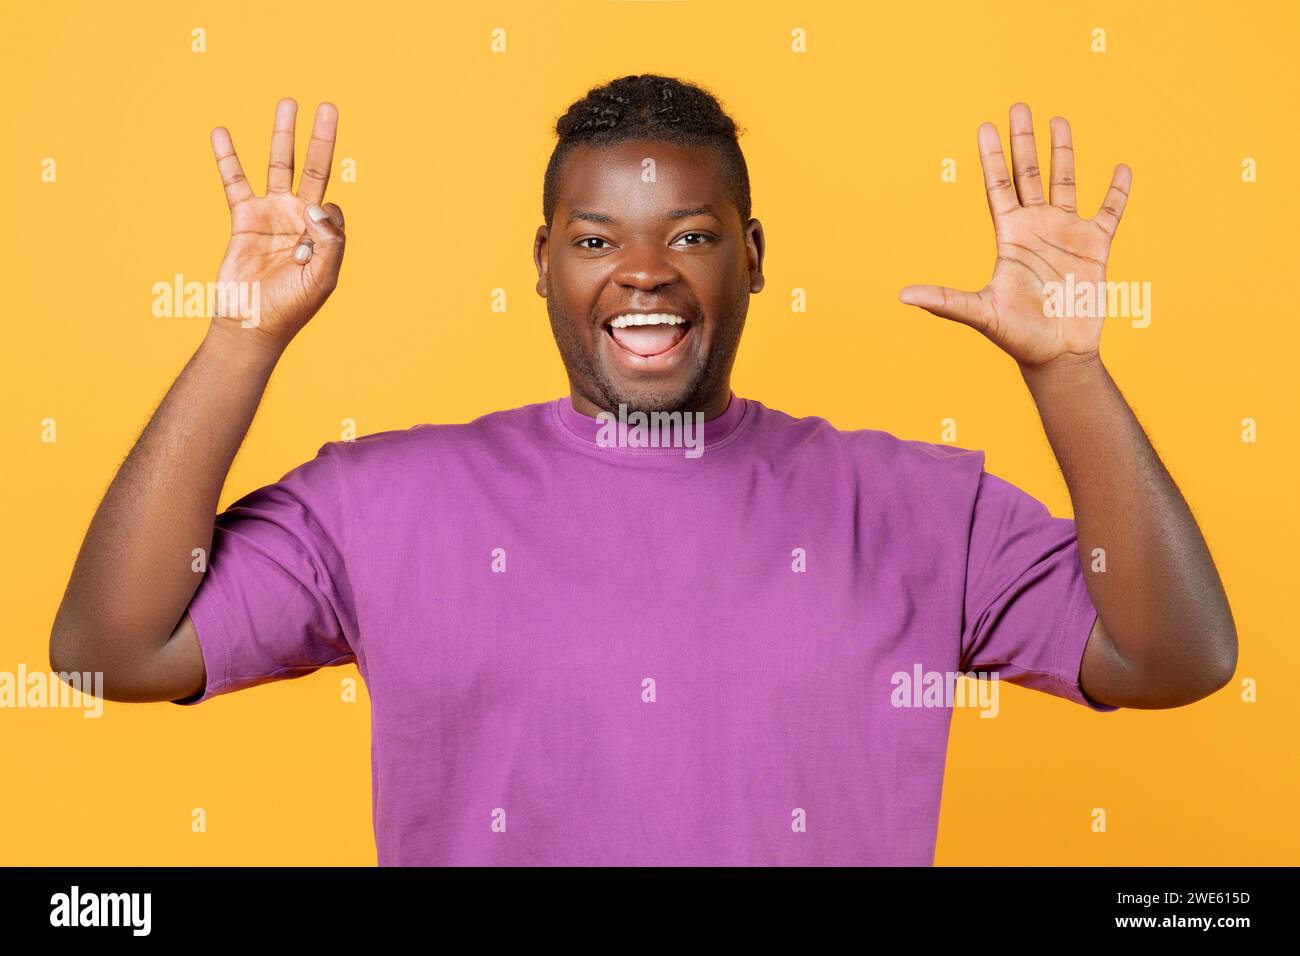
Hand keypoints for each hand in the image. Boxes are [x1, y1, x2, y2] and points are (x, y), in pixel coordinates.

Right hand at [208, 98, 345, 347]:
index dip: (317, 221)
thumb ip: (331, 243)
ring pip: (278, 166)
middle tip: (328, 106)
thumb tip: (319, 204)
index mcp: (324, 234)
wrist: (250, 324)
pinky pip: (235, 181)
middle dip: (321, 139)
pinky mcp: (244, 218)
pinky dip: (228, 157)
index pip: (330, 207)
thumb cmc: (290, 307)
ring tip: (287, 103)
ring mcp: (272, 215)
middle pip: (314, 169)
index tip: (301, 248)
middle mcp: (300, 218)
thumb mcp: (322, 279)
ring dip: (283, 136)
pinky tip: (222, 132)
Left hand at [898, 103, 1130, 371]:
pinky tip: (1120, 167)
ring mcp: (1066, 234)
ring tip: (1058, 120)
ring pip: (1065, 182)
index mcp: (1010, 237)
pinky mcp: (1096, 246)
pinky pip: (1109, 211)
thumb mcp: (980, 314)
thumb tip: (902, 296)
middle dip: (1023, 141)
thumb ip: (945, 301)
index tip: (984, 127)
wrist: (1057, 355)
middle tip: (1018, 106)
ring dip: (1062, 152)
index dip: (991, 157)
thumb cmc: (1017, 337)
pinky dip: (1116, 191)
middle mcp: (1036, 228)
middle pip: (1027, 174)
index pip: (997, 186)